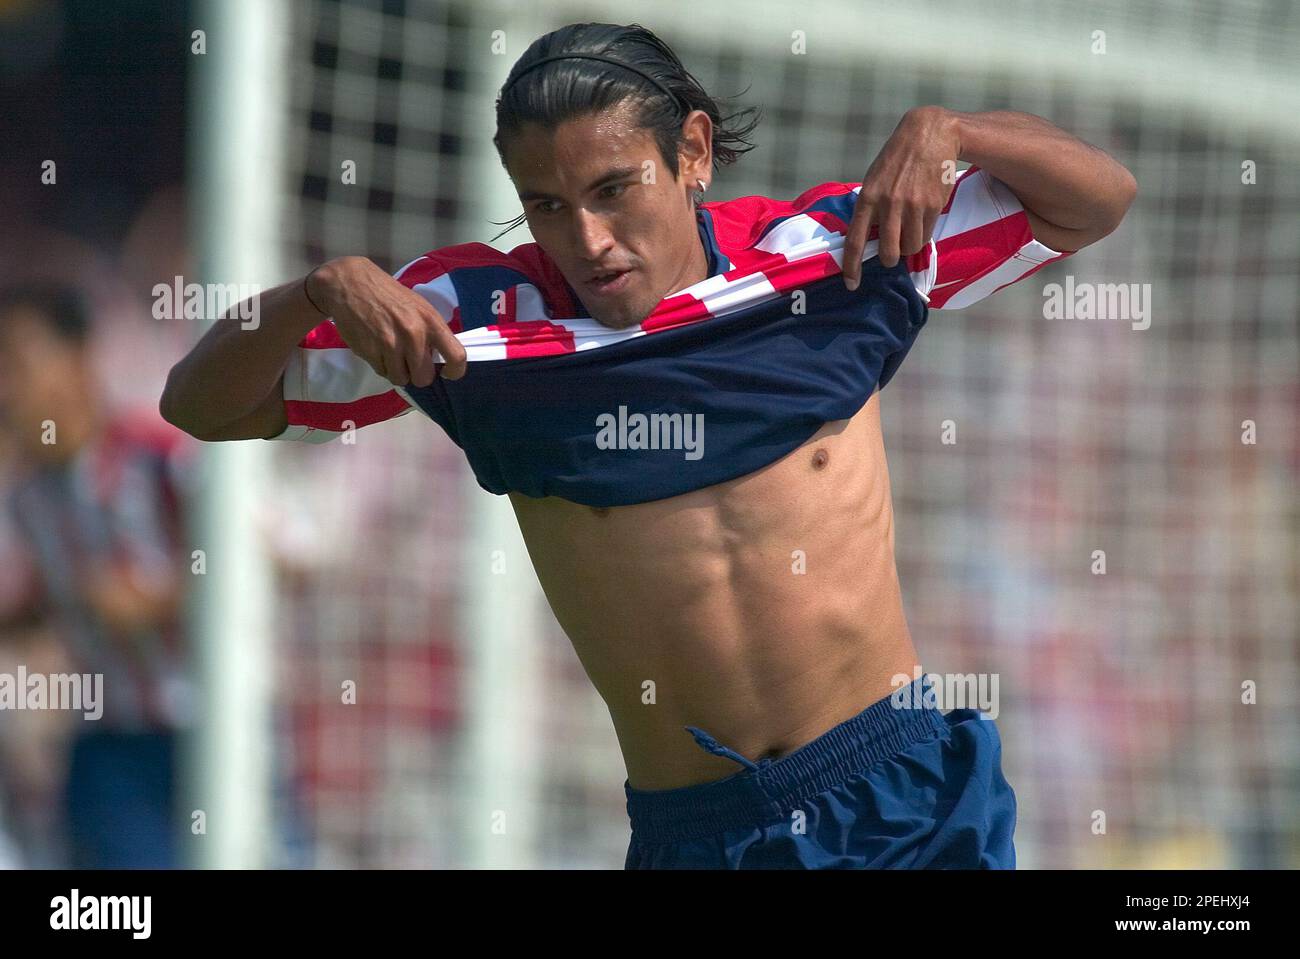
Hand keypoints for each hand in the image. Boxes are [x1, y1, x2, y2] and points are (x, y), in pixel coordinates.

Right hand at [307, 256, 467, 385]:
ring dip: (398, 371)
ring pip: (401, 379)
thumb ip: (431, 332)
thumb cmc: (389, 295)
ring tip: (391, 353)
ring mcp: (390, 345)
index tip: (447, 373)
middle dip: (417, 374)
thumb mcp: (419, 307)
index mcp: (430, 321)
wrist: (351, 284)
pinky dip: (381, 365)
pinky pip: (382, 372)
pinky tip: (377, 348)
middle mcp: (413, 334)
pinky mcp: (369, 352)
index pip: (456, 355)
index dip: (455, 371)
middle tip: (410, 362)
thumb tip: (440, 359)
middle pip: (424, 378)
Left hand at [842, 106, 960, 287]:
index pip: (855, 241)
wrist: (929, 133)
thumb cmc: (896, 160)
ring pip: (910, 247)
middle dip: (890, 258)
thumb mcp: (874, 179)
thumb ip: (869, 208)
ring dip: (910, 245)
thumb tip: (865, 239)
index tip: (851, 285)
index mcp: (867, 198)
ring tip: (910, 227)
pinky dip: (923, 232)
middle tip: (892, 253)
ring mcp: (912, 205)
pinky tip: (922, 214)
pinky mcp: (932, 205)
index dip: (851, 267)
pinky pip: (926, 234)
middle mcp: (888, 204)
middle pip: (888, 252)